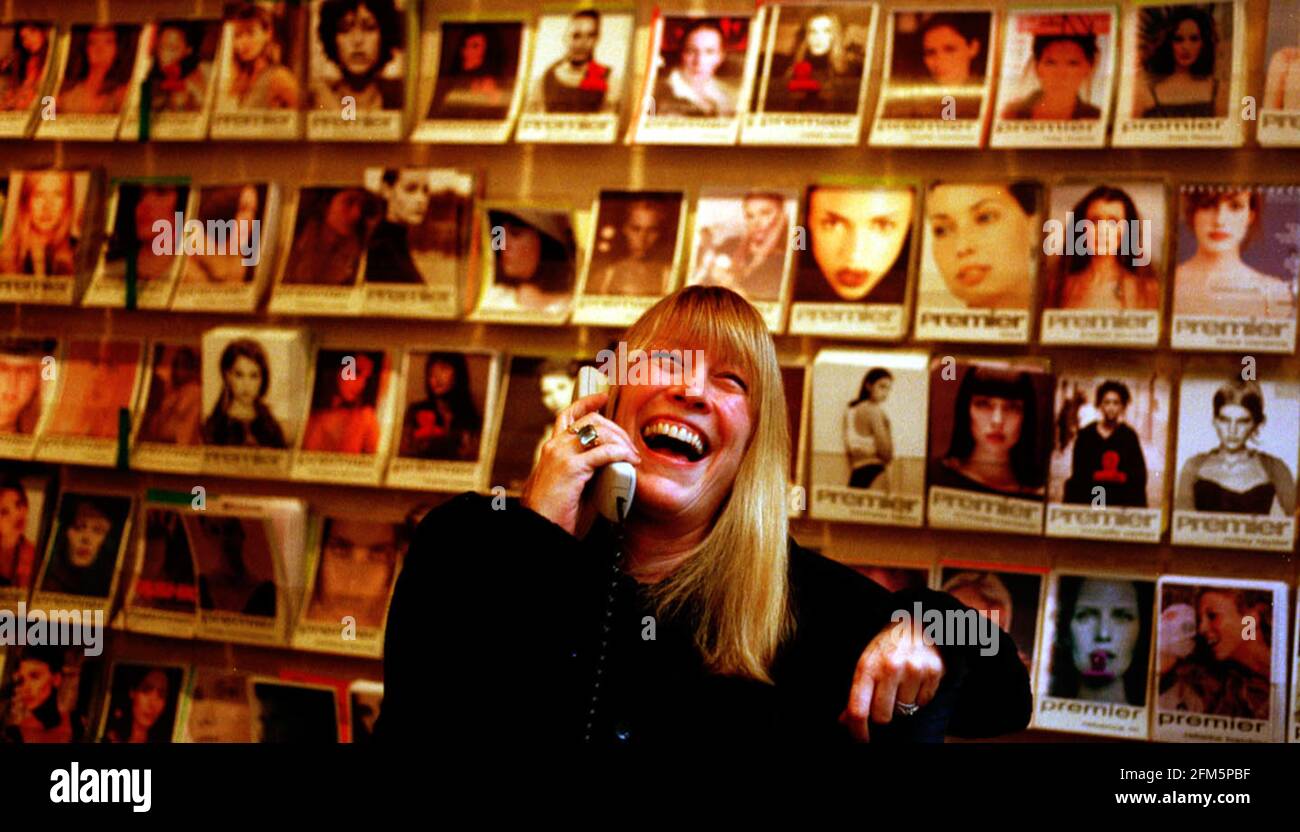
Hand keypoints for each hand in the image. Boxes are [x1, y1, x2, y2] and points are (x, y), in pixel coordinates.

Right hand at [520, 390, 640, 534]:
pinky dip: (622, 453)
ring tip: (632, 455)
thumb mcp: (572, 487)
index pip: (567, 416)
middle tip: (630, 444)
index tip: (602, 398)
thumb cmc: (556, 516)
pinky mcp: (571, 468)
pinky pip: (604, 452)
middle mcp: (554, 447)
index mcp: (551, 450)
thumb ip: (588, 472)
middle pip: (590, 420)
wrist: (540, 532)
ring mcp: (560, 455)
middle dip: (615, 428)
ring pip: (598, 431)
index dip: (586, 402)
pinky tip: (631, 460)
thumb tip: (615, 467)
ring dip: (621, 440)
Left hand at [839, 617, 944, 741]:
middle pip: (883, 716)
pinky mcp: (933, 672)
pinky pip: (924, 703)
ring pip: (905, 711)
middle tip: (885, 697)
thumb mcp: (865, 664)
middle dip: (883, 714)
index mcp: (867, 667)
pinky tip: (916, 679)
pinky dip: (919, 697)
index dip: (858, 731)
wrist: (915, 623)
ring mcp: (913, 670)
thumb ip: (856, 694)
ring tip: (902, 682)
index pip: (858, 709)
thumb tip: (845, 721)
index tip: (861, 739)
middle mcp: (890, 668)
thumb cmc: (885, 648)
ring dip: (903, 702)